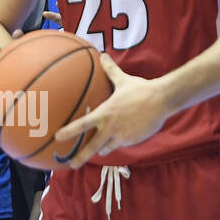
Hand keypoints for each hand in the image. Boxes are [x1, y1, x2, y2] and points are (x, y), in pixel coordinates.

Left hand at [53, 54, 169, 167]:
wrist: (163, 100)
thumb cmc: (141, 89)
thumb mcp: (123, 80)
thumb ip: (110, 70)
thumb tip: (102, 55)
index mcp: (105, 113)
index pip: (82, 124)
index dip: (68, 132)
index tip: (57, 137)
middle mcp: (111, 127)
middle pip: (92, 146)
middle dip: (80, 157)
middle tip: (70, 164)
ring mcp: (123, 136)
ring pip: (107, 148)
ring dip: (101, 149)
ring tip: (97, 150)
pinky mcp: (133, 141)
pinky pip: (120, 145)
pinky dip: (116, 143)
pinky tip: (118, 139)